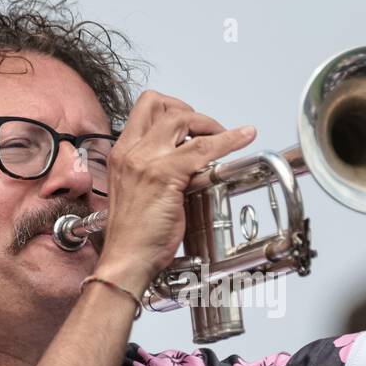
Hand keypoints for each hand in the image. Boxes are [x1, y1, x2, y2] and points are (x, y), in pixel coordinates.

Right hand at [94, 91, 255, 294]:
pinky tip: (243, 138)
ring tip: (224, 138)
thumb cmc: (134, 236)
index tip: (191, 123)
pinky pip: (203, 148)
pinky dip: (229, 140)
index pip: (145, 108)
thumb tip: (188, 163)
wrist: (127, 260)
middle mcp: (131, 152)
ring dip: (209, 124)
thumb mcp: (138, 193)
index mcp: (122, 153)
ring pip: (183, 120)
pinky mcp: (164, 175)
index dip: (173, 107)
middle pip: (162, 105)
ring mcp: (146, 161)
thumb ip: (156, 172)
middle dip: (191, 112)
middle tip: (209, 132)